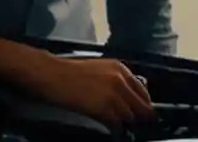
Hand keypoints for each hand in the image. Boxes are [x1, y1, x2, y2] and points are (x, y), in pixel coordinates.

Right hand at [31, 57, 154, 131]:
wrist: (52, 75)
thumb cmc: (69, 73)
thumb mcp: (99, 69)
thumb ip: (116, 79)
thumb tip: (126, 96)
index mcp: (120, 68)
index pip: (143, 90)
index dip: (144, 104)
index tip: (144, 113)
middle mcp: (120, 80)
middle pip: (141, 106)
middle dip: (140, 117)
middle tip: (137, 125)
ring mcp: (113, 95)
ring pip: (130, 117)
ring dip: (126, 123)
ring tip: (121, 127)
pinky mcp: (104, 108)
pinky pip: (117, 124)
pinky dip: (116, 129)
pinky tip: (111, 129)